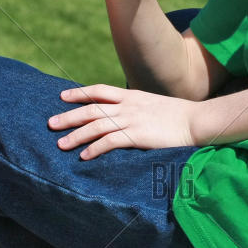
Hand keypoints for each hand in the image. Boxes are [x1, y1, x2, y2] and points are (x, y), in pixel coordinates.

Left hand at [49, 84, 196, 158]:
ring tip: (60, 143)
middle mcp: (128, 106)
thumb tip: (122, 114)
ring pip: (96, 126)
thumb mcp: (153, 105)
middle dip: (69, 116)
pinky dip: (94, 149)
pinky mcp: (137, 136)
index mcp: (131, 96)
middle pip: (91, 109)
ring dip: (76, 135)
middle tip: (51, 123)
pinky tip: (84, 156)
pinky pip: (109, 142)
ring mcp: (132, 120)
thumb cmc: (177, 116)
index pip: (99, 91)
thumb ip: (136, 107)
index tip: (63, 96)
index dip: (80, 93)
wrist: (196, 120)